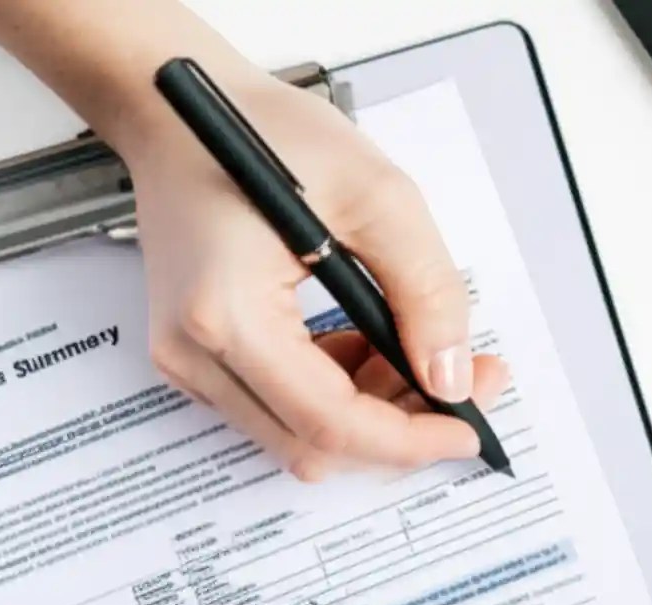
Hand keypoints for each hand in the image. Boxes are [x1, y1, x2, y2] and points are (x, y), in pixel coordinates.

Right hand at [127, 75, 508, 480]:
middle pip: (315, 443)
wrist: (181, 113)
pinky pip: (281, 406)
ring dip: (375, 410)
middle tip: (466, 379)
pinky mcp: (199, 354)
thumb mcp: (378, 196)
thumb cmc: (266, 133)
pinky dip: (341, 391)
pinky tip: (372, 341)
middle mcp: (194, 353)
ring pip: (300, 433)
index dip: (411, 440)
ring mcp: (188, 359)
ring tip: (422, 348)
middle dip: (402, 428)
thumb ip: (425, 292)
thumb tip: (452, 377)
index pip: (330, 423)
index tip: (470, 427)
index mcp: (228, 314)